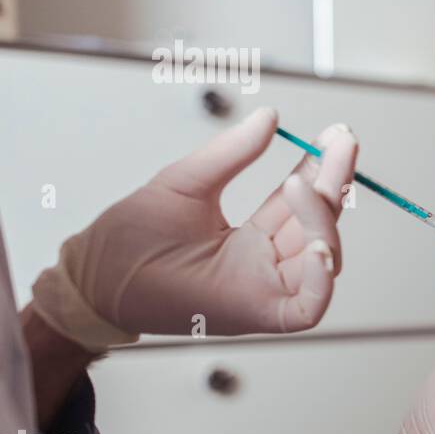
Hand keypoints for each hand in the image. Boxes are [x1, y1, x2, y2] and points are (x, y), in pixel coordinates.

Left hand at [30, 108, 357, 349]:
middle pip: (321, 225)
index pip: (302, 202)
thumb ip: (230, 153)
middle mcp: (266, 265)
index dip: (323, 168)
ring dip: (324, 221)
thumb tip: (269, 118)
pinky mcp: (261, 315)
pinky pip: (310, 305)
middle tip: (341, 142)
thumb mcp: (185, 182)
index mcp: (252, 239)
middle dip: (336, 181)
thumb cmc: (130, 240)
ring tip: (303, 184)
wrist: (93, 280)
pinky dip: (322, 278)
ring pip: (324, 259)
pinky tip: (318, 245)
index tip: (334, 135)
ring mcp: (266, 291)